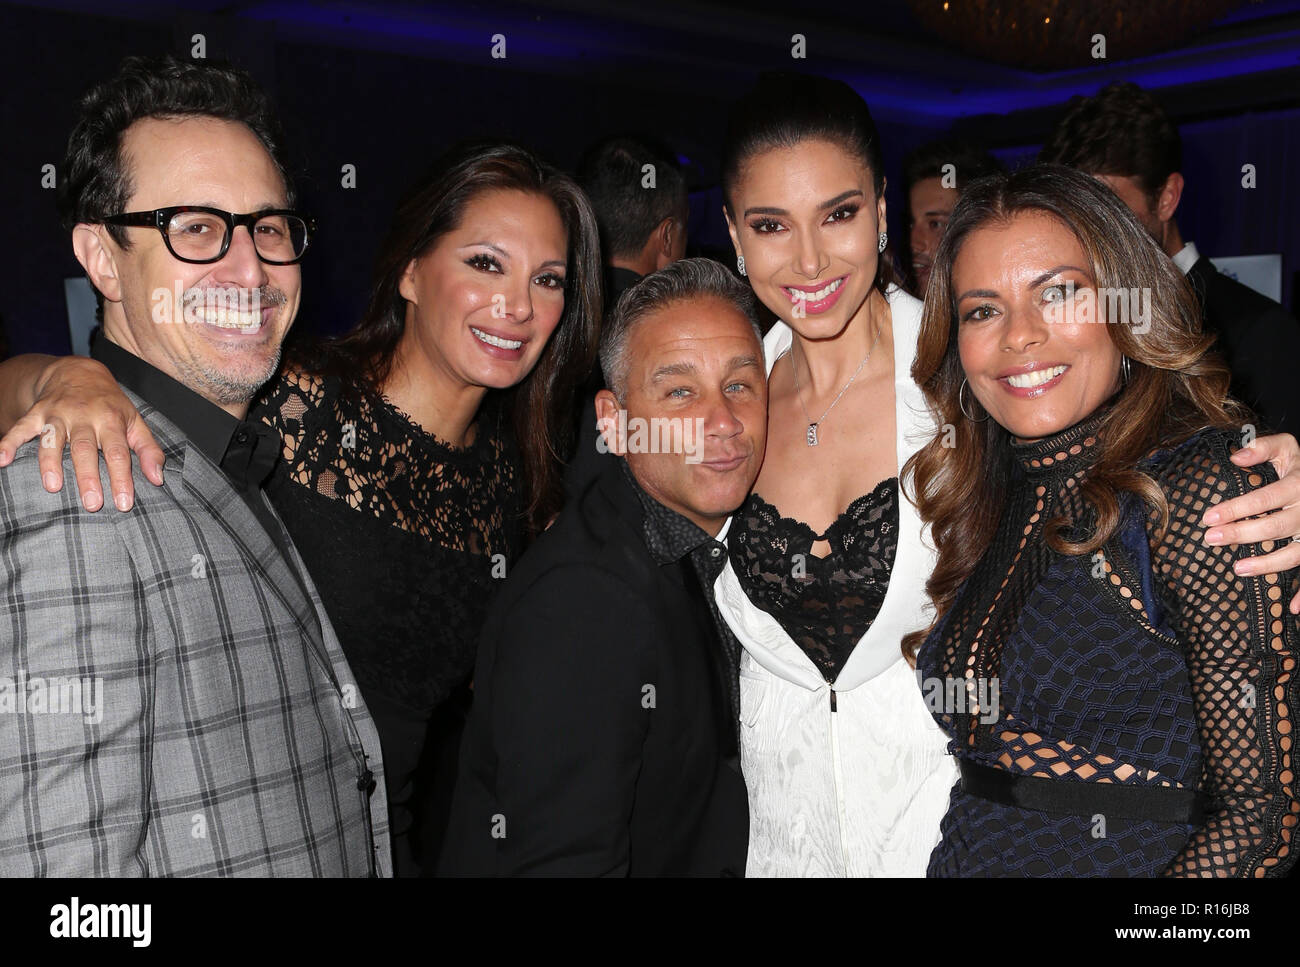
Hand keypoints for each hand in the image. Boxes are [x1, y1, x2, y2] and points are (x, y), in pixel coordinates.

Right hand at [0, 356, 163, 511]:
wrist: (79, 371)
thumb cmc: (111, 405)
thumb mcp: (135, 422)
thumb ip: (148, 450)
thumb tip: (157, 479)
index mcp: (111, 420)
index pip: (118, 452)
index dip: (121, 478)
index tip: (123, 503)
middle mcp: (84, 416)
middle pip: (85, 448)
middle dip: (88, 476)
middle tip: (92, 504)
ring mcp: (57, 414)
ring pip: (53, 439)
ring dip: (51, 462)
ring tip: (53, 486)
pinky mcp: (36, 413)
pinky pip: (20, 428)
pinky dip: (9, 442)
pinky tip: (2, 460)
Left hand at [1203, 432, 1299, 612]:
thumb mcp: (1289, 449)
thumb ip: (1264, 447)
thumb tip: (1236, 456)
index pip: (1266, 498)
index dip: (1237, 508)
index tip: (1208, 517)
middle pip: (1278, 526)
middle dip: (1243, 534)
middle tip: (1211, 539)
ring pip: (1297, 552)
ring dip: (1269, 564)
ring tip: (1238, 568)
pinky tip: (1294, 609)